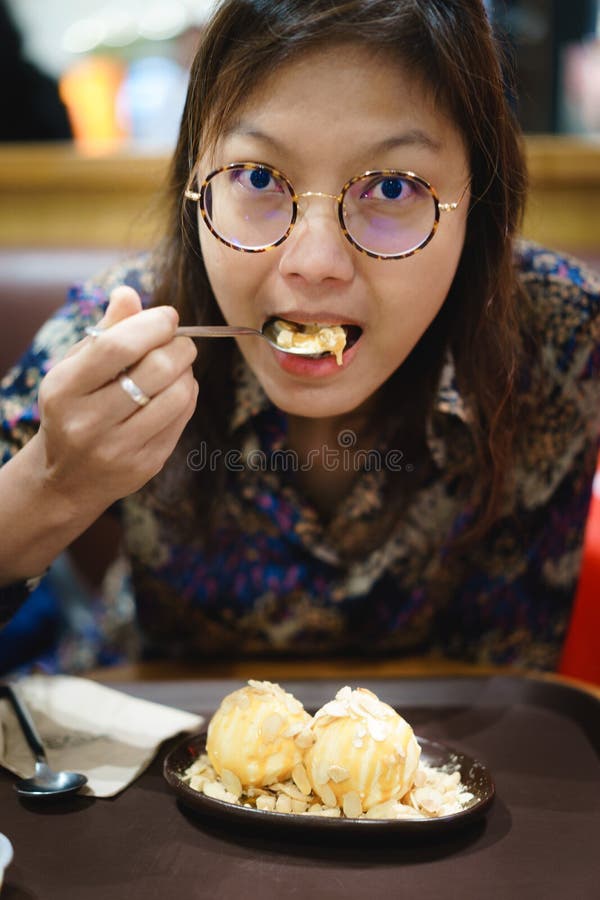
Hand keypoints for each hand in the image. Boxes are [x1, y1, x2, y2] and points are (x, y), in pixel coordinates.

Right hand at [33, 285, 198, 513]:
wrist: (68, 477)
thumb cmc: (75, 407)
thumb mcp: (75, 368)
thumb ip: (105, 331)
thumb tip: (128, 293)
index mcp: (64, 388)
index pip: (117, 347)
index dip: (152, 324)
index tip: (168, 316)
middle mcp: (87, 422)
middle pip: (155, 370)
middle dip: (179, 347)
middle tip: (181, 342)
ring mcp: (118, 448)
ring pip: (177, 395)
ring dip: (187, 372)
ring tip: (179, 367)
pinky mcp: (144, 465)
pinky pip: (182, 419)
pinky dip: (187, 396)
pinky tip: (176, 391)